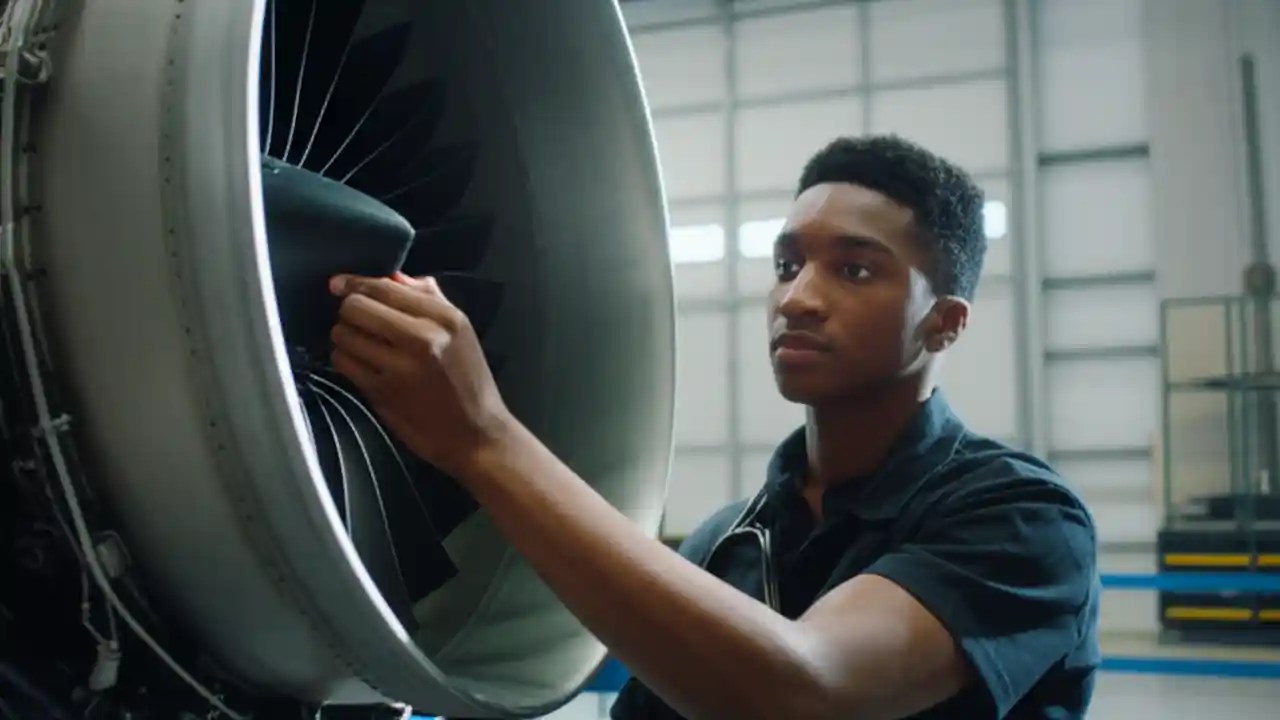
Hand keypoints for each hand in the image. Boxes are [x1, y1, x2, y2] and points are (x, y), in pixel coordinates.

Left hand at [327, 272, 514, 477]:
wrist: (476, 434)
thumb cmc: (469, 380)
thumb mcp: (461, 332)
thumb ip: (429, 299)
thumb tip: (393, 277)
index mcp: (444, 318)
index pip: (385, 288)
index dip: (355, 282)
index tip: (339, 284)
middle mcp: (422, 338)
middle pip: (356, 308)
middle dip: (349, 312)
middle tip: (359, 322)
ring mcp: (399, 367)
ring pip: (344, 335)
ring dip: (345, 337)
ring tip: (361, 345)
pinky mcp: (381, 392)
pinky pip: (343, 363)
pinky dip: (345, 360)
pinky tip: (360, 364)